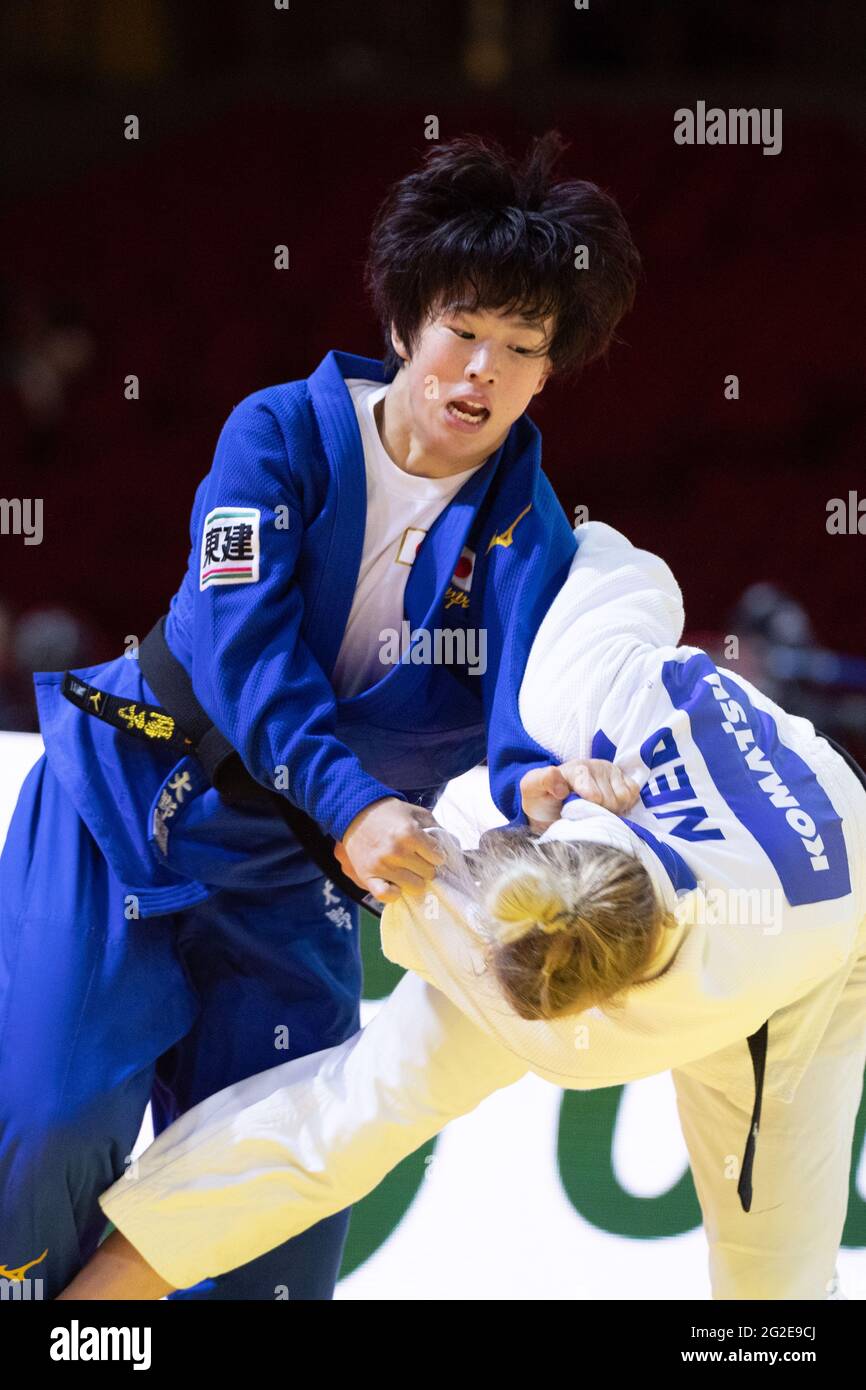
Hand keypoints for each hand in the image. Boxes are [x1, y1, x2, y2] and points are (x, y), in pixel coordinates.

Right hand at [340, 798, 445, 903]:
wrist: (355, 812)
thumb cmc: (389, 812)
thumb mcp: (416, 812)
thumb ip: (436, 828)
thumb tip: (453, 845)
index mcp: (410, 834)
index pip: (439, 858)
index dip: (437, 854)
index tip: (430, 851)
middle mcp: (397, 852)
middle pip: (429, 873)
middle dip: (426, 866)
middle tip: (417, 859)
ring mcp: (382, 866)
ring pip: (415, 886)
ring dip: (414, 879)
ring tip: (407, 869)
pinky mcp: (368, 876)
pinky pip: (387, 896)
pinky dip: (394, 893)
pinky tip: (395, 884)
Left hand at [520, 758, 640, 832]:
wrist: (550, 807)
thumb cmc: (542, 799)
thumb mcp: (531, 789)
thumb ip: (542, 780)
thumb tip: (562, 785)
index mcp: (574, 769)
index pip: (594, 793)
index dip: (589, 806)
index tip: (575, 810)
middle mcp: (594, 766)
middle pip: (610, 800)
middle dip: (598, 812)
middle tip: (584, 812)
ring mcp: (610, 770)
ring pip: (623, 798)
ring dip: (611, 810)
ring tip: (595, 810)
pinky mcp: (622, 777)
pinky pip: (633, 792)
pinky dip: (624, 803)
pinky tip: (609, 805)